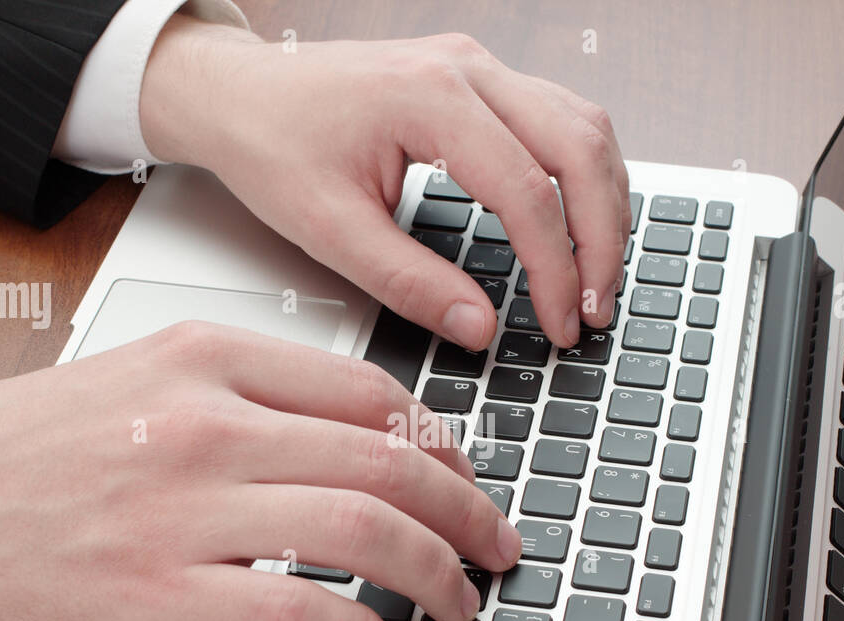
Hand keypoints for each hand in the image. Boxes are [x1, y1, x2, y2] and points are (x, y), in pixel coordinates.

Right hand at [0, 322, 521, 620]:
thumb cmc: (19, 445)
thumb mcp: (138, 375)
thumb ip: (243, 394)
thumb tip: (348, 435)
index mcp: (207, 357)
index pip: (369, 394)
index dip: (441, 444)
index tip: (466, 477)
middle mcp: (207, 421)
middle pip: (387, 461)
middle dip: (467, 511)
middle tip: (496, 545)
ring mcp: (185, 505)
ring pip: (362, 530)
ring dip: (433, 572)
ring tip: (456, 601)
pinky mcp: (159, 590)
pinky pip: (297, 610)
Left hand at [139, 17, 629, 350]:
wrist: (240, 93)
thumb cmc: (272, 146)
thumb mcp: (328, 230)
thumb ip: (409, 284)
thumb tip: (478, 328)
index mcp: (428, 98)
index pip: (527, 191)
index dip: (556, 269)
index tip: (563, 324)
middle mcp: (467, 70)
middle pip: (580, 147)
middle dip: (603, 235)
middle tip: (596, 307)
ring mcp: (478, 67)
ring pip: (584, 125)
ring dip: (603, 201)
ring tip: (597, 274)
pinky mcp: (478, 79)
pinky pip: (561, 118)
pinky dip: (582, 175)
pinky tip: (578, 223)